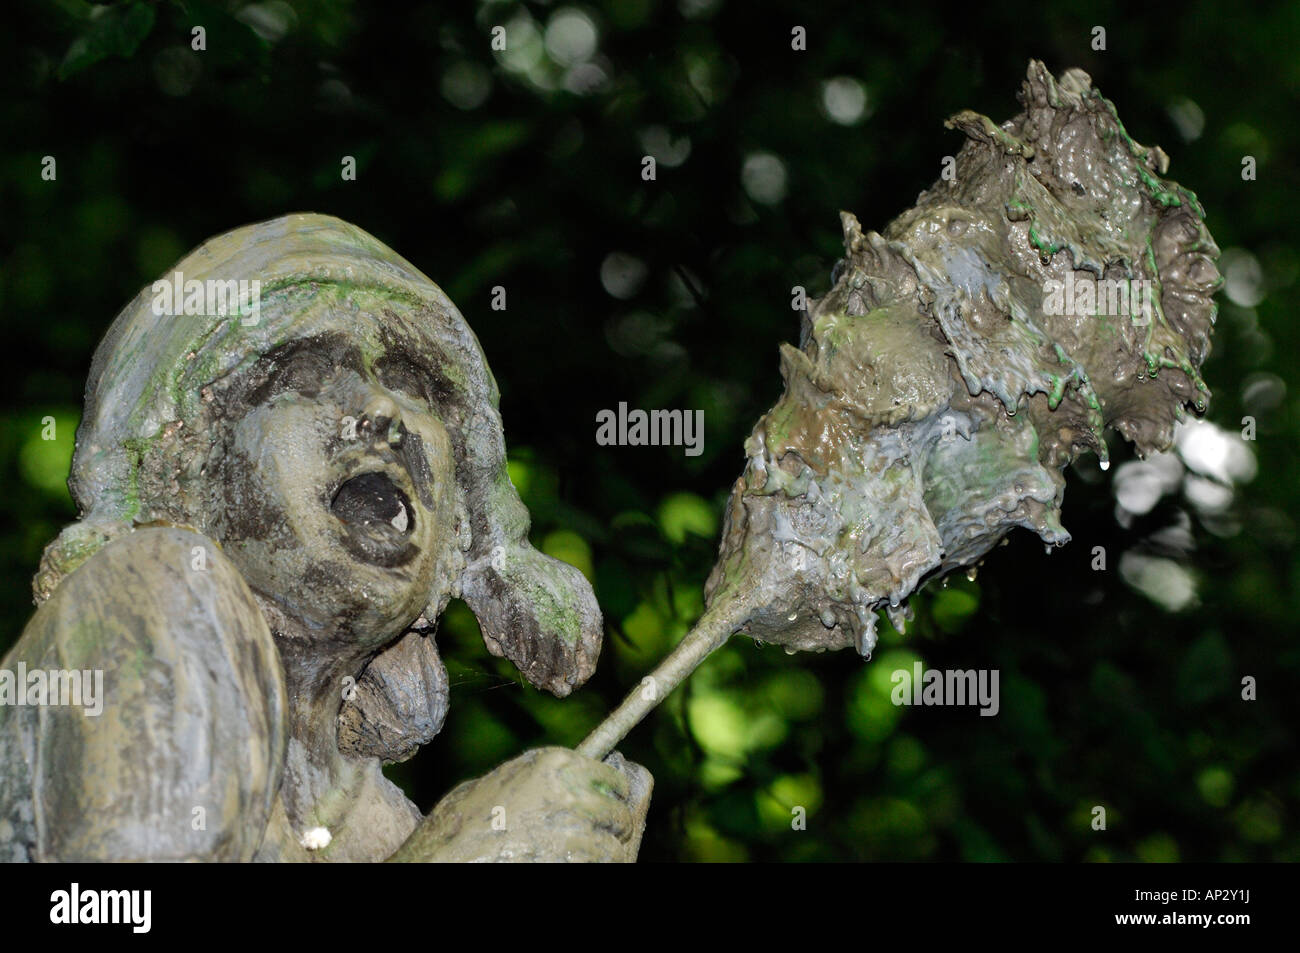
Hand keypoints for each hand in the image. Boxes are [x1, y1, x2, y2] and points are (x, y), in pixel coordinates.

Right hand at [388, 747, 651, 862]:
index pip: (608, 775)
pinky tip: (577, 862)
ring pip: (610, 841)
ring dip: (605, 848)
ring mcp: (571, 826)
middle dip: (615, 823)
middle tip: (612, 833)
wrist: (445, 856)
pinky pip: (597, 861)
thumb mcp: (498, 782)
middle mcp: (568, 789)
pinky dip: (592, 863)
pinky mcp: (570, 856)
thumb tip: (559, 778)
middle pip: (616, 809)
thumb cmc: (459, 823)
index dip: (613, 790)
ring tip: (592, 852)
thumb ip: (536, 777)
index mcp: (553, 762)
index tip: (614, 800)